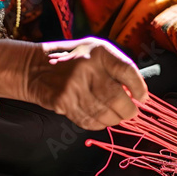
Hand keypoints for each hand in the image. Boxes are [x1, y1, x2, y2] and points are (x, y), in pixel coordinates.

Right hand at [0, 37, 148, 130]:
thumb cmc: (73, 59)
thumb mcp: (95, 52)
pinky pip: (88, 121)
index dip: (139, 87)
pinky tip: (100, 119)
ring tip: (116, 117)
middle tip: (131, 112)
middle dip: (129, 110)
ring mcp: (73, 85)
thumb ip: (116, 67)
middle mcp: (86, 67)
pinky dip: (99, 124)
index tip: (142, 97)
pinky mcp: (63, 102)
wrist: (34, 67)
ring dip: (115, 119)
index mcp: (99, 51)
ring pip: (104, 113)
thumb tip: (138, 94)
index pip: (127, 70)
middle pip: (117, 97)